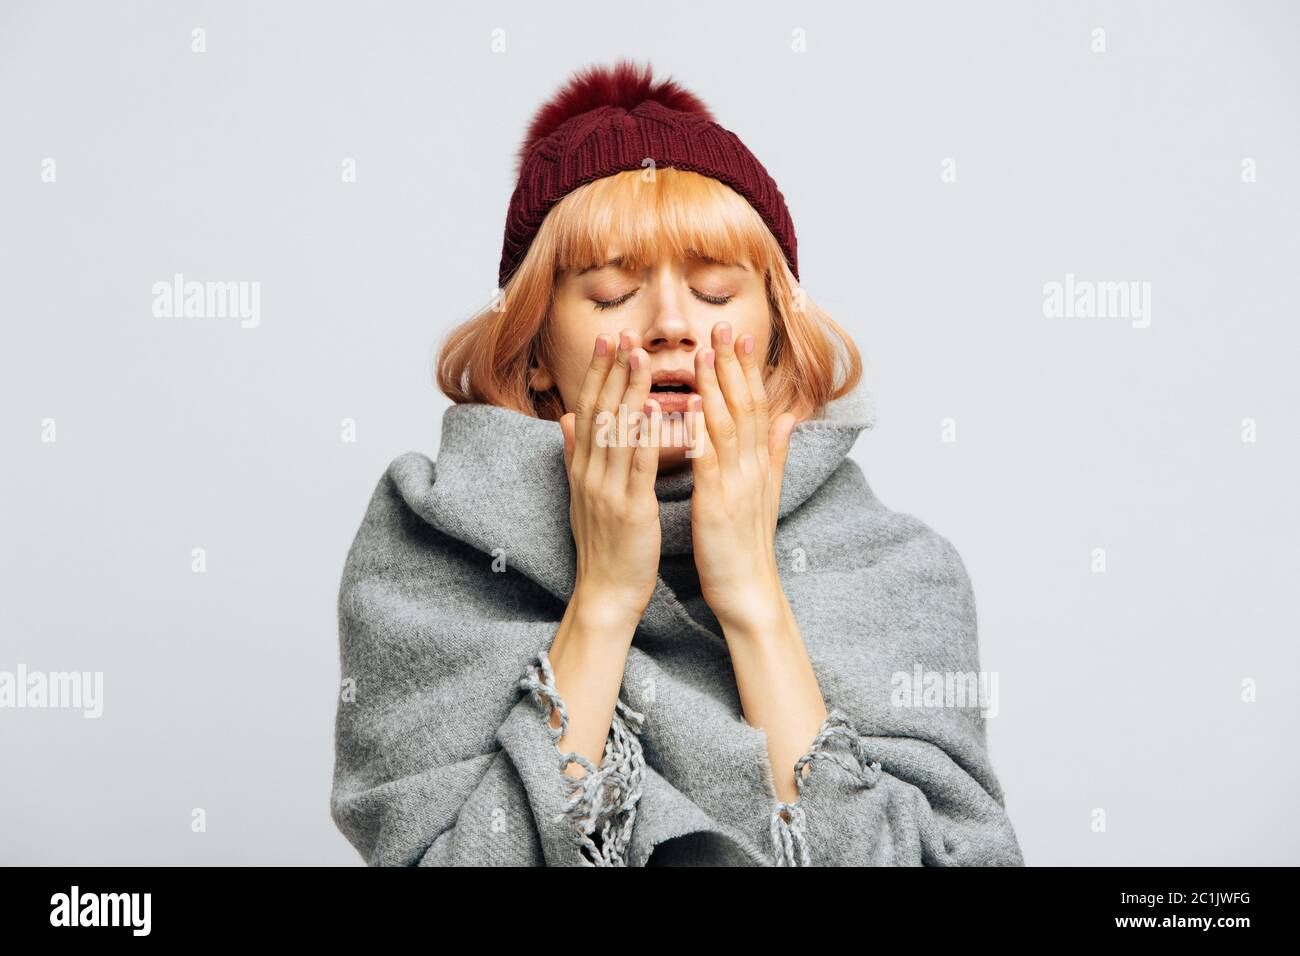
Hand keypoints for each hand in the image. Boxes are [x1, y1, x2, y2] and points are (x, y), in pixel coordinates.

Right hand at [559, 329, 664, 624]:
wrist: (606, 592)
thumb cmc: (604, 545)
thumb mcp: (583, 495)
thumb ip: (575, 454)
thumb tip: (566, 417)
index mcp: (583, 468)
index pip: (589, 410)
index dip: (598, 373)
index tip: (607, 339)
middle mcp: (591, 474)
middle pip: (600, 413)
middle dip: (611, 371)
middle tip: (622, 333)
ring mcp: (608, 490)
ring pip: (618, 432)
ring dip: (629, 392)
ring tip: (640, 356)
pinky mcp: (630, 509)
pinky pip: (638, 466)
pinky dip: (646, 436)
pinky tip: (655, 410)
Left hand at [687, 322, 798, 630]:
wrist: (748, 589)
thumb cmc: (748, 543)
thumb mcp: (766, 492)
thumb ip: (776, 452)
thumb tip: (788, 418)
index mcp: (759, 462)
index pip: (755, 404)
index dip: (747, 369)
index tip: (739, 336)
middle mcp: (752, 466)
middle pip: (745, 405)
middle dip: (733, 365)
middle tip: (722, 327)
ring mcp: (737, 483)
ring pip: (727, 425)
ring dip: (715, 387)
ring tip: (703, 354)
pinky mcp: (718, 503)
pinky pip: (708, 461)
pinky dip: (701, 433)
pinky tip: (690, 408)